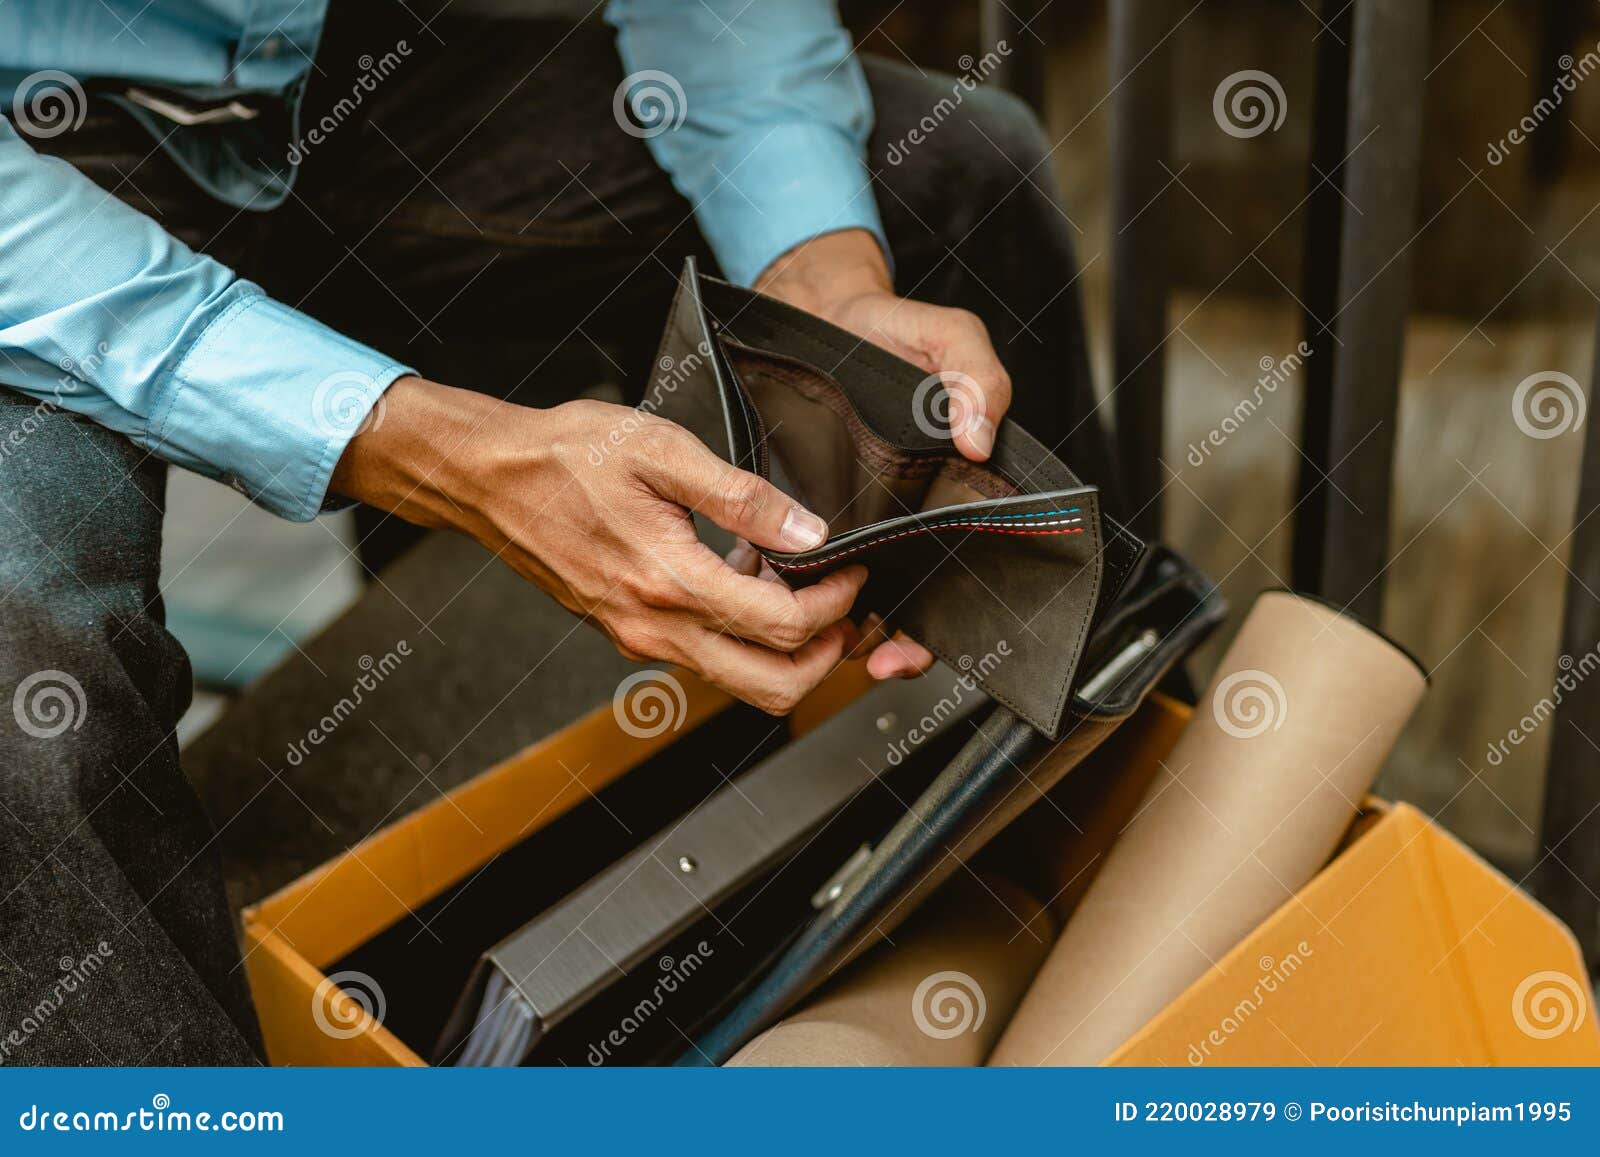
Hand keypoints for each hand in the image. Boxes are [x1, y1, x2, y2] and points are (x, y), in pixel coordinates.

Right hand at [331, 377, 870, 714]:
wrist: (491, 479)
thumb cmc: (564, 456)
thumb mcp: (661, 451)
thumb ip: (741, 496)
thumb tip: (808, 529)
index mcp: (669, 582)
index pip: (783, 627)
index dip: (835, 603)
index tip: (852, 568)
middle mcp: (656, 628)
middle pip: (773, 687)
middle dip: (827, 654)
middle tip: (846, 606)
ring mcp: (641, 640)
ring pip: (741, 682)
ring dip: (787, 652)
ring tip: (800, 589)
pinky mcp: (629, 635)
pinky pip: (706, 660)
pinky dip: (744, 639)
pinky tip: (746, 580)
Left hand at [755, 229, 1013, 678]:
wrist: (822, 311)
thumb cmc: (891, 331)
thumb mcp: (948, 340)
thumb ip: (979, 379)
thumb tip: (980, 438)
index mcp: (943, 496)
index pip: (949, 585)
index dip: (931, 630)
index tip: (906, 651)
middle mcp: (896, 520)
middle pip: (897, 608)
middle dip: (883, 646)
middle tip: (865, 658)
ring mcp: (846, 519)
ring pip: (842, 599)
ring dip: (828, 626)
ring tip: (810, 630)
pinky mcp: (798, 508)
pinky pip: (791, 563)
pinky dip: (780, 584)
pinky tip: (768, 587)